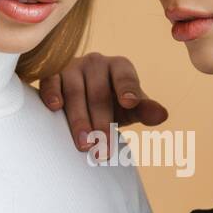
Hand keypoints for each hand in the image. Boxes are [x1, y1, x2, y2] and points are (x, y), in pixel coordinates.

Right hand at [38, 52, 168, 153]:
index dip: (128, 88)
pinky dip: (51, 93)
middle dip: (102, 123)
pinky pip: (50, 82)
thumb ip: (145, 110)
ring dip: (79, 119)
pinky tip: (54, 108)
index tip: (130, 103)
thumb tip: (162, 115)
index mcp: (119, 67)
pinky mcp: (52, 75)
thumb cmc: (113, 103)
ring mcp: (72, 67)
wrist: (85, 99)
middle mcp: (96, 63)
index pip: (125, 76)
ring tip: (84, 144)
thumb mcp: (131, 107)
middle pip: (99, 92)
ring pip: (75, 91)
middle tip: (104, 149)